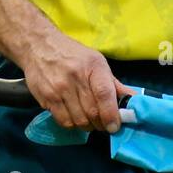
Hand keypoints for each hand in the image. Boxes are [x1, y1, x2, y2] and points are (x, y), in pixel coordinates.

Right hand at [17, 29, 135, 133]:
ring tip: (89, 120)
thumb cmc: (72, 54)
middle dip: (101, 124)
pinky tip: (74, 117)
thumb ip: (113, 83)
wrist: (39, 46)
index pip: (104, 94)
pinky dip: (72, 125)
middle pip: (92, 111)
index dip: (111, 113)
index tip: (115, 126)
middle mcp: (75, 77)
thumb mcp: (96, 61)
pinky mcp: (46, 98)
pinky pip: (63, 121)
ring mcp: (59, 88)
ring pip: (78, 120)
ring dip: (87, 126)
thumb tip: (133, 100)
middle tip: (103, 124)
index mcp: (93, 66)